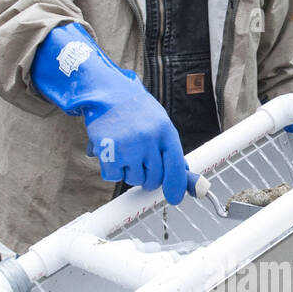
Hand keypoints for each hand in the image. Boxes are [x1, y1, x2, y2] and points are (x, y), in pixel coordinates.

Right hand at [32, 22, 188, 202]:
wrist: (106, 93)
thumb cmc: (136, 112)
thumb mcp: (159, 125)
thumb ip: (170, 151)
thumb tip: (187, 181)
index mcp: (164, 129)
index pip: (175, 166)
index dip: (176, 185)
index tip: (174, 198)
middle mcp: (148, 138)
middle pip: (154, 178)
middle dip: (148, 178)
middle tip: (141, 164)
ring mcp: (127, 146)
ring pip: (134, 179)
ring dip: (129, 172)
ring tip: (125, 150)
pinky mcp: (107, 151)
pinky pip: (114, 176)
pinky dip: (112, 169)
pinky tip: (111, 152)